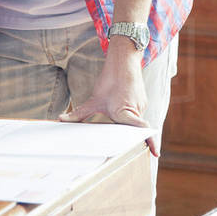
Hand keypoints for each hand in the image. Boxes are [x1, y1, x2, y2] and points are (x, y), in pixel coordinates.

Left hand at [59, 40, 157, 155]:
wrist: (124, 60)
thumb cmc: (110, 79)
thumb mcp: (94, 99)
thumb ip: (79, 114)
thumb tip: (61, 120)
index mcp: (125, 112)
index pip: (142, 130)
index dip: (150, 142)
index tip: (155, 155)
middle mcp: (137, 110)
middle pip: (135, 130)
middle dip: (130, 136)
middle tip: (125, 137)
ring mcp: (142, 105)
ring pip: (135, 121)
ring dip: (127, 122)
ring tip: (119, 115)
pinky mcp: (142, 101)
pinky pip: (137, 113)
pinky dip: (129, 115)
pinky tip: (121, 106)